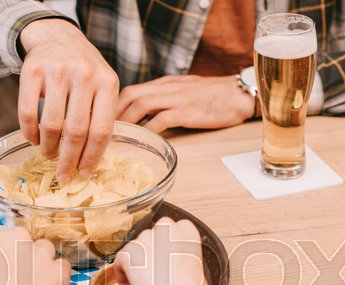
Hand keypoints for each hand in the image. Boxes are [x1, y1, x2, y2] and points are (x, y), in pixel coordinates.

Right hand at [0, 222, 70, 284]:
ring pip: (42, 249)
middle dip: (16, 253)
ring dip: (38, 261)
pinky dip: (56, 276)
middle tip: (11, 276)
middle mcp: (15, 236)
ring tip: (30, 284)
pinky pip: (61, 266)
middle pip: (18, 237)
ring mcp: (39, 251)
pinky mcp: (58, 269)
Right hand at [18, 19, 118, 181]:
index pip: (102, 130)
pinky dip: (30, 133)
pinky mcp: (32, 71)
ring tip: (49, 155)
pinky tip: (35, 140)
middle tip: (63, 175)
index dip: (92, 157)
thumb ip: (102, 115)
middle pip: (76, 131)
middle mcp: (84, 75)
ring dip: (48, 148)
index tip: (83, 173)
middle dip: (68, 160)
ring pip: (51, 125)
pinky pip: (27, 113)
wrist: (59, 37)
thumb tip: (91, 160)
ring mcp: (57, 71)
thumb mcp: (102, 85)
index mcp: (108, 83)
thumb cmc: (84, 71)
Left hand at [114, 218, 225, 284]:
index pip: (168, 231)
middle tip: (152, 281)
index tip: (162, 267)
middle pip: (148, 241)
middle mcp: (167, 229)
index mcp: (186, 231)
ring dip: (136, 270)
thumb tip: (157, 261)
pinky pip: (120, 263)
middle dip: (147, 260)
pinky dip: (124, 280)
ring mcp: (147, 238)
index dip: (161, 251)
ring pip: (134, 252)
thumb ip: (174, 255)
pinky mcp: (130, 252)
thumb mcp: (190, 266)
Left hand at [116, 75, 255, 132]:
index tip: (105, 123)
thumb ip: (163, 101)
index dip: (115, 107)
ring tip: (119, 139)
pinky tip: (143, 141)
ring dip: (127, 123)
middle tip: (106, 133)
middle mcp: (167, 88)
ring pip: (141, 105)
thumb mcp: (184, 92)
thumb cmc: (213, 97)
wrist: (239, 94)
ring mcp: (177, 98)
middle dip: (114, 114)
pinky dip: (148, 130)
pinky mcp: (188, 111)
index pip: (131, 90)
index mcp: (164, 84)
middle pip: (131, 95)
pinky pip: (161, 119)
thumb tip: (143, 118)